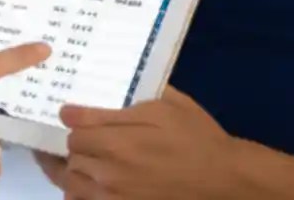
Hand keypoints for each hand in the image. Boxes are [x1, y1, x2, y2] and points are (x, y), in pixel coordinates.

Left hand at [54, 86, 241, 199]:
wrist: (223, 178)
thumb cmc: (196, 135)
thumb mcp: (166, 105)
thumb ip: (123, 102)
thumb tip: (80, 107)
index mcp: (118, 141)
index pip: (74, 127)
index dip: (73, 117)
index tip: (74, 113)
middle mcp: (109, 171)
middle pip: (70, 153)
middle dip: (75, 141)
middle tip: (82, 135)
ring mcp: (113, 196)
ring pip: (71, 180)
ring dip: (73, 166)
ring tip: (81, 157)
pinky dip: (80, 192)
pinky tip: (90, 182)